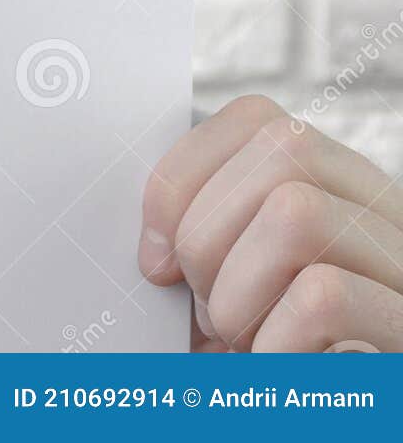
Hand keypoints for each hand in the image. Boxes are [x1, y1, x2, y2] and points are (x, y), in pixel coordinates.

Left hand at [140, 95, 402, 351]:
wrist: (344, 404)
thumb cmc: (276, 364)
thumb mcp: (237, 291)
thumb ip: (206, 242)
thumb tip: (146, 236)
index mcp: (343, 192)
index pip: (258, 120)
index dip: (183, 177)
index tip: (153, 257)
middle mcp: (392, 217)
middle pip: (281, 152)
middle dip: (208, 237)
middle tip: (209, 312)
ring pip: (298, 213)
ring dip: (238, 291)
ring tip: (246, 342)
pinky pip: (323, 298)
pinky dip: (274, 343)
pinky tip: (280, 371)